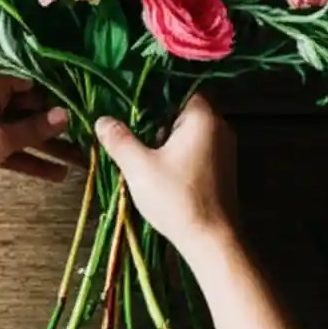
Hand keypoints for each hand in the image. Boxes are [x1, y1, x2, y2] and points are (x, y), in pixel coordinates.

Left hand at [0, 74, 76, 201]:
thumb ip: (32, 129)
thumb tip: (65, 115)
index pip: (33, 87)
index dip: (59, 100)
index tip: (86, 113)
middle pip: (31, 112)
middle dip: (59, 128)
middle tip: (90, 142)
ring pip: (23, 134)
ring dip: (49, 149)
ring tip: (81, 164)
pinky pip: (11, 150)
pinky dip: (29, 161)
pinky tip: (55, 175)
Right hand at [94, 94, 237, 253]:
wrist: (212, 240)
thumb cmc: (177, 198)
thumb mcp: (139, 167)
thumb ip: (119, 139)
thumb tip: (102, 120)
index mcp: (203, 116)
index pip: (178, 88)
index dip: (152, 94)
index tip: (129, 106)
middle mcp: (220, 126)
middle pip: (182, 110)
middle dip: (156, 120)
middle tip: (132, 132)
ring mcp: (225, 148)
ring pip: (189, 131)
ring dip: (165, 139)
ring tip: (142, 154)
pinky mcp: (223, 168)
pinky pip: (197, 148)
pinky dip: (178, 153)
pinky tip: (160, 170)